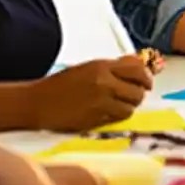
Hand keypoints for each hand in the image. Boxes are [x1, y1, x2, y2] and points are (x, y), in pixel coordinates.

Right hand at [32, 56, 153, 131]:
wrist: (37, 103)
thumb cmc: (60, 85)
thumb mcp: (87, 68)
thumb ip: (112, 68)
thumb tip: (136, 65)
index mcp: (101, 66)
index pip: (137, 69)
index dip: (146, 77)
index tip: (147, 83)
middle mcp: (104, 83)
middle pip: (138, 91)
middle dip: (139, 94)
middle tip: (134, 96)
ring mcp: (100, 102)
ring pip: (130, 107)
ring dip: (128, 107)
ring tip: (119, 105)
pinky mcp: (95, 119)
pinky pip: (117, 119)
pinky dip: (116, 117)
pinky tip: (108, 113)